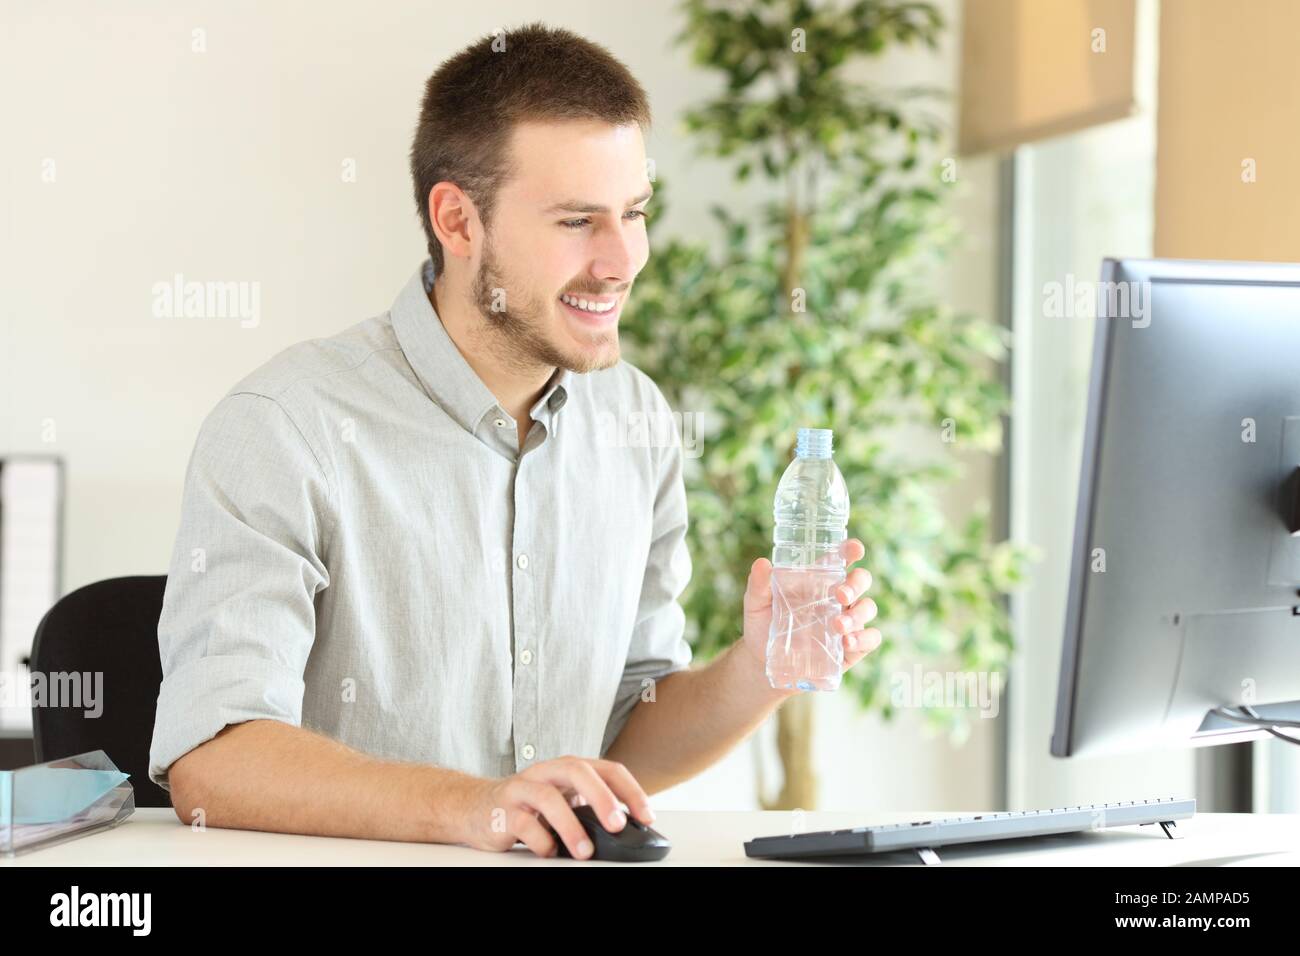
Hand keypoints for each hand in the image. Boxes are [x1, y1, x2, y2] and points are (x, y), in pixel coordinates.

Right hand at [459, 756, 654, 858]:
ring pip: (548, 797)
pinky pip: (524, 824)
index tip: (647, 816)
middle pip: (577, 772)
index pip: (607, 769)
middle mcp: (547, 772)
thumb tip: (627, 829)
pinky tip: (549, 851)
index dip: (630, 791)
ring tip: (584, 852)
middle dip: (601, 798)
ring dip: (571, 826)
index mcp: (568, 768)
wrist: (475, 807)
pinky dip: (542, 842)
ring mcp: (523, 788)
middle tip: (618, 826)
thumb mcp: (564, 800)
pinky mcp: (502, 810)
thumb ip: (589, 808)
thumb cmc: (528, 806)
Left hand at [741, 537, 880, 675]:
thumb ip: (759, 584)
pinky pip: (871, 638)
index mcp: (818, 580)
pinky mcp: (852, 647)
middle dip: (856, 584)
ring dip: (858, 614)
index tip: (855, 549)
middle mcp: (837, 598)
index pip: (841, 559)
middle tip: (840, 594)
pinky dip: (864, 638)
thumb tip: (762, 563)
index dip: (851, 550)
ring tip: (837, 625)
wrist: (764, 662)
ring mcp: (848, 621)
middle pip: (861, 580)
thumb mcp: (756, 603)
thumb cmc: (763, 624)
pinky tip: (847, 642)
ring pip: (868, 607)